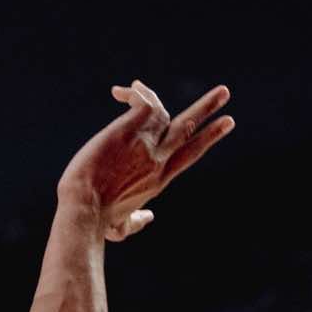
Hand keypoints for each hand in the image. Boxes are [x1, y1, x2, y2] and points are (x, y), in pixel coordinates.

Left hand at [57, 81, 234, 240]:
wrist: (84, 209)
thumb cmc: (97, 222)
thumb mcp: (121, 226)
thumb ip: (137, 221)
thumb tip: (149, 217)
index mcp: (159, 180)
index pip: (190, 154)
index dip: (208, 137)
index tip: (227, 122)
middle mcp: (158, 161)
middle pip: (189, 129)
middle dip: (208, 109)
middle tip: (224, 91)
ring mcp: (147, 145)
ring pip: (163, 112)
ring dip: (152, 95)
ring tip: (135, 85)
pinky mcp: (130, 131)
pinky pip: (144, 103)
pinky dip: (136, 95)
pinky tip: (120, 93)